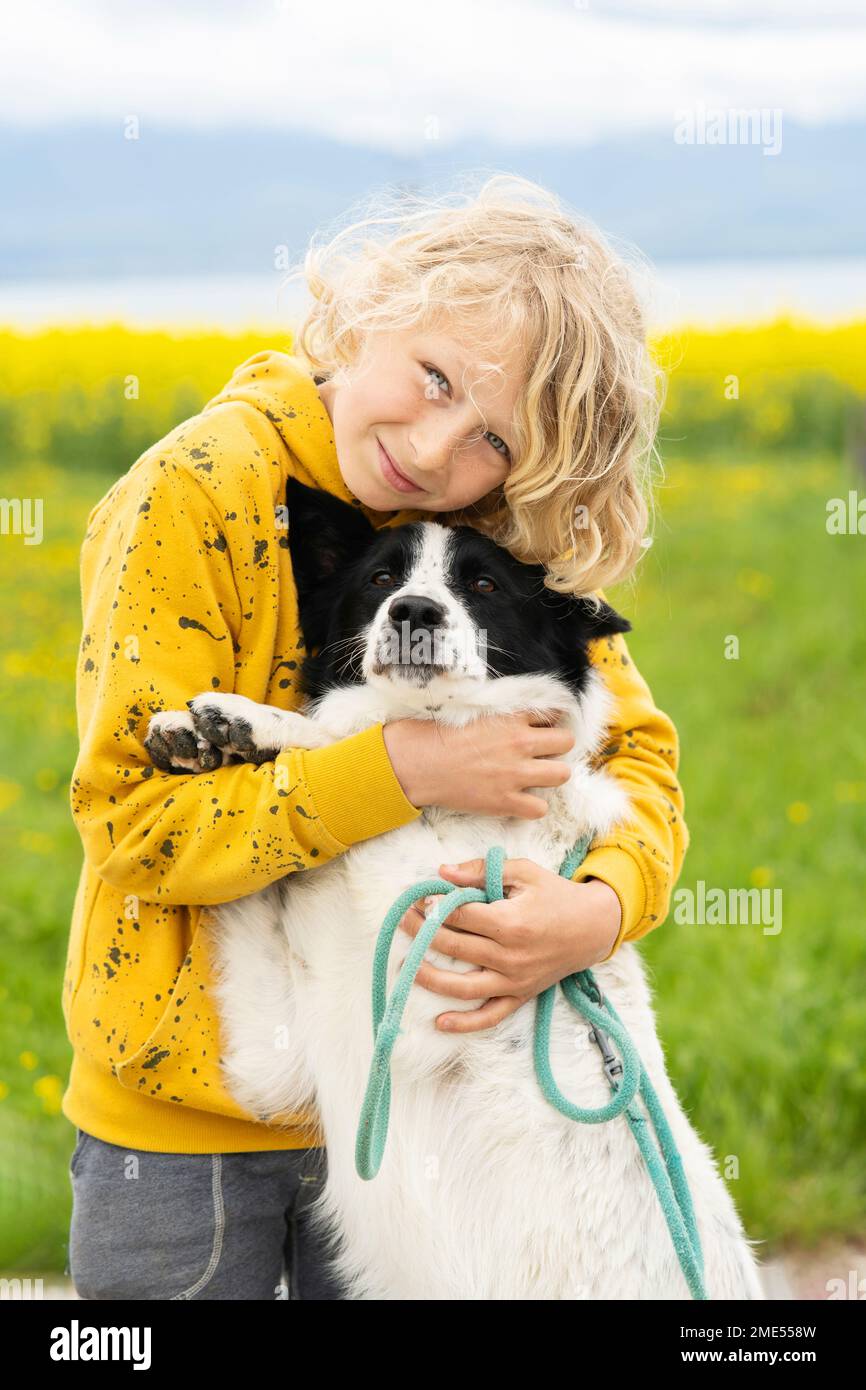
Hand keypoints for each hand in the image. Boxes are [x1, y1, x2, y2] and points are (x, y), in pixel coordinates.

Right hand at [383, 711, 575, 819]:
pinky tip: (521, 799)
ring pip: (562, 774)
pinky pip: (540, 808)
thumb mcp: (472, 710)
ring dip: (551, 774)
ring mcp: (515, 774)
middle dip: (557, 746)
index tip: (542, 727)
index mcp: (511, 718)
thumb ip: (500, 712)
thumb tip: (516, 715)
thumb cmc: (437, 733)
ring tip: (536, 775)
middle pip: (566, 742)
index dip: (549, 721)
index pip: (553, 713)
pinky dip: (533, 806)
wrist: (418, 763)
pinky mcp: (505, 801)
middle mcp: (519, 744)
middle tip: (543, 751)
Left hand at [397, 858, 622, 1032]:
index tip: (418, 898)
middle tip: (403, 919)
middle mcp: (510, 956)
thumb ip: (481, 870)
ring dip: (429, 977)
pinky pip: (490, 1016)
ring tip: (405, 965)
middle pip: (454, 946)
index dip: (433, 905)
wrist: (593, 927)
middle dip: (423, 932)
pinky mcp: (520, 995)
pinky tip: (439, 1022)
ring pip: (463, 986)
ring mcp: (515, 980)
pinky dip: (465, 1023)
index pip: (458, 916)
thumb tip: (442, 872)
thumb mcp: (523, 872)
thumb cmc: (555, 895)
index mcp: (510, 922)